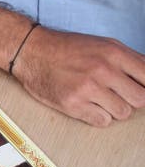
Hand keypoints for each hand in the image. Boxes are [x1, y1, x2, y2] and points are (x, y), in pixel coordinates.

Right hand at [13, 27, 144, 126]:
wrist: (32, 52)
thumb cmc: (68, 49)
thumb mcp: (103, 44)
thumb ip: (129, 59)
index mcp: (113, 53)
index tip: (139, 90)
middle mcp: (102, 70)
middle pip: (140, 99)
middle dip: (132, 99)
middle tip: (118, 94)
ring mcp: (87, 88)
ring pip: (123, 113)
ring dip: (114, 109)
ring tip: (100, 99)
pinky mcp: (73, 104)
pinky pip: (103, 122)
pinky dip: (98, 116)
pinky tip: (88, 105)